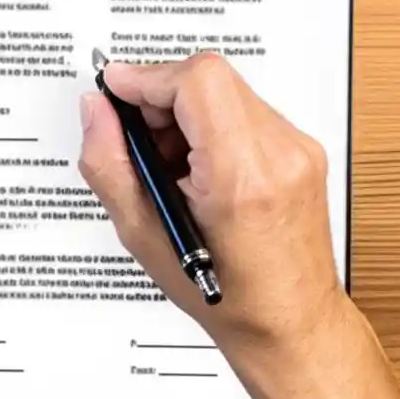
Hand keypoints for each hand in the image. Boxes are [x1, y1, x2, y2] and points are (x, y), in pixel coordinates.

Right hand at [78, 53, 344, 354]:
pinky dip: (211, 126)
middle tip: (137, 137)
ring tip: (169, 164)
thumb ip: (110, 164)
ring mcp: (298, 150)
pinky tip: (196, 169)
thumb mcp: (144, 235)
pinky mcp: (303, 150)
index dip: (147, 77)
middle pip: (210, 79)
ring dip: (185, 113)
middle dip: (162, 96)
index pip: (196, 83)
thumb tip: (96, 112)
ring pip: (227, 91)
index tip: (116, 88)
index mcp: (242, 177)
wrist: (287, 321)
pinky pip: (246, 111)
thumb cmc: (226, 294)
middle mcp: (280, 154)